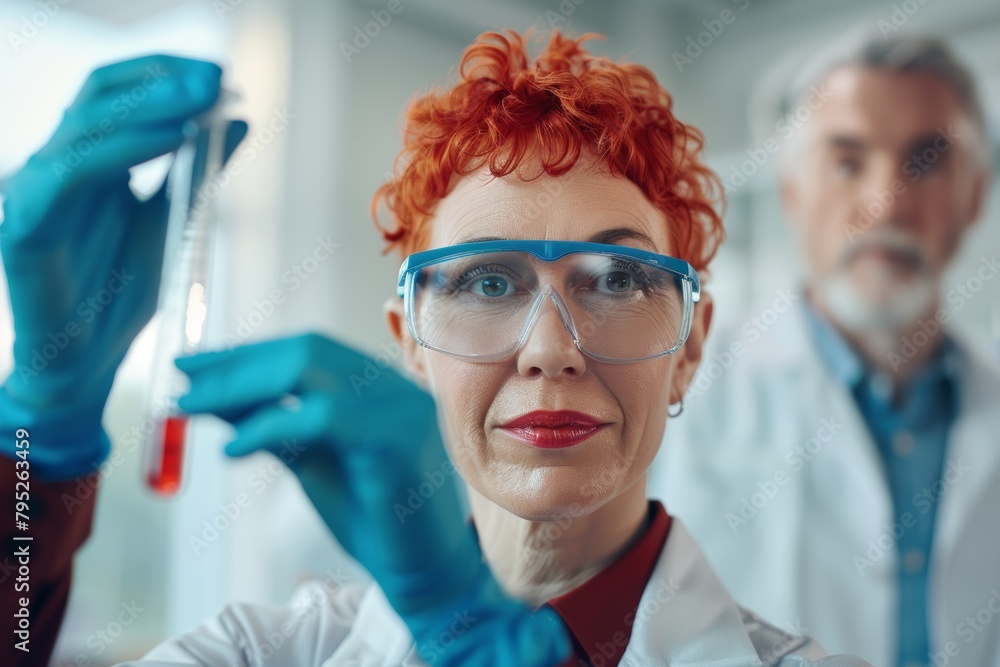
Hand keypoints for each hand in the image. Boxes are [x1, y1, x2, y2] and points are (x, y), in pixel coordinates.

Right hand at [0, 55, 246, 478]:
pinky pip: (72, 174)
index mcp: (89, 163)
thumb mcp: (178, 221)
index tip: (220, 74)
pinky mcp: (25, 227)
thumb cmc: (123, 295)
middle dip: (162, 79)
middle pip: (100, 95)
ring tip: (201, 98)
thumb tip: (239, 118)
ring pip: (85, 125)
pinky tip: (171, 138)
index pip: (117, 93)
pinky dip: (123, 148)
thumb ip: (202, 171)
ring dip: (150, 105)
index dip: (164, 75)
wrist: (88, 362)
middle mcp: (57, 167)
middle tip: (217, 77)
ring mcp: (35, 193)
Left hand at [175, 332, 570, 665]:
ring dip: (242, 387)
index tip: (193, 365)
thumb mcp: (309, 460)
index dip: (247, 353)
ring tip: (191, 408)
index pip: (307, 349)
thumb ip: (270, 424)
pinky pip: (323, 416)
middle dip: (237, 363)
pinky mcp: (399, 438)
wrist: (421, 569)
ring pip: (311, 372)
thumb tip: (212, 397)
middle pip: (306, 351)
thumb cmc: (369, 515)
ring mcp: (402, 406)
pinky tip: (232, 448)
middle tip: (183, 379)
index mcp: (377, 384)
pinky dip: (269, 425)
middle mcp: (394, 384)